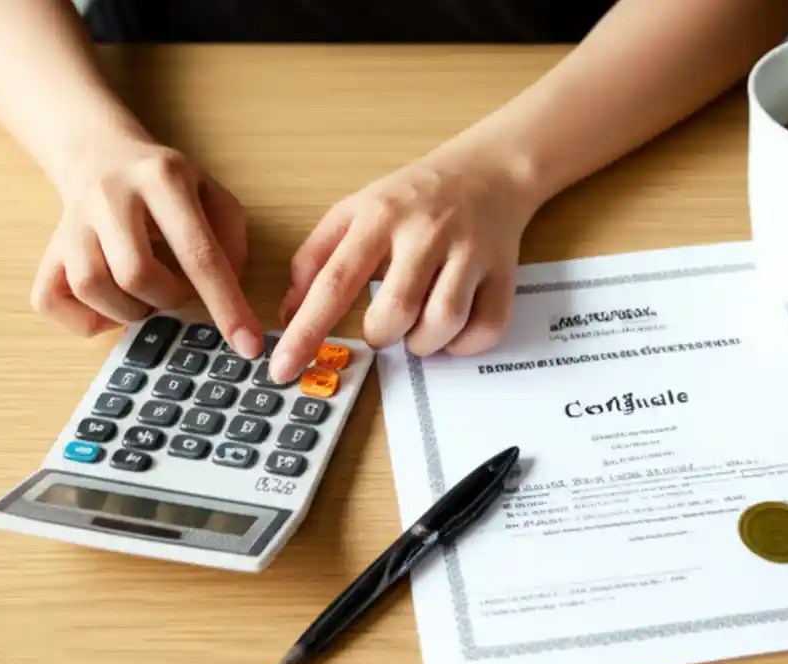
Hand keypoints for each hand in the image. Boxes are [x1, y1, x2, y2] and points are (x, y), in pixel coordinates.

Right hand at [31, 136, 262, 357]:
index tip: (247, 345)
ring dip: (128, 310)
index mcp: (162, 177)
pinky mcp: (48, 249)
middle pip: (138, 274)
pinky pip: (51, 301)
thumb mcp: (212, 192)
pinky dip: (85, 318)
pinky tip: (109, 304)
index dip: (226, 305)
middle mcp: (111, 196)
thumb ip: (230, 239)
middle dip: (168, 299)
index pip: (198, 253)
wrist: (100, 154)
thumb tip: (228, 290)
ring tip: (144, 294)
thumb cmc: (166, 185)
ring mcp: (72, 223)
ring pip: (93, 287)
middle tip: (175, 289)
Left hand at [271, 154, 537, 381]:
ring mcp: (469, 250)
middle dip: (382, 334)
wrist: (489, 170)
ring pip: (443, 322)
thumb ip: (316, 258)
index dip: (306, 331)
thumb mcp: (355, 212)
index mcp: (379, 216)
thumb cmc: (412, 199)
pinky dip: (464, 345)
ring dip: (423, 343)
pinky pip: (487, 328)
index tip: (282, 369)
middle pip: (396, 310)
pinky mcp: (504, 271)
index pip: (335, 281)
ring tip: (418, 329)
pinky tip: (452, 331)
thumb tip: (290, 311)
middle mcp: (425, 231)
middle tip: (385, 325)